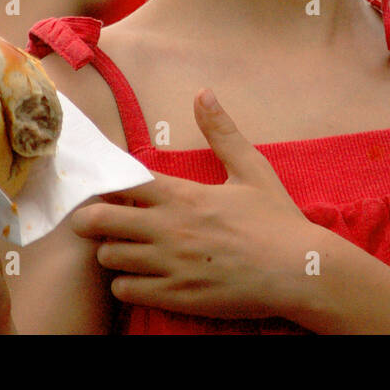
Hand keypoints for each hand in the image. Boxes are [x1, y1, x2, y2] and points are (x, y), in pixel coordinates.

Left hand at [71, 89, 317, 318]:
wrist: (298, 271)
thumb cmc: (277, 219)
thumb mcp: (253, 169)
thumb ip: (223, 132)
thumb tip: (203, 93)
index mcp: (184, 195)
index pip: (122, 183)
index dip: (108, 184)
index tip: (109, 187)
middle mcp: (169, 229)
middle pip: (98, 220)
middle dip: (90, 218)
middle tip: (99, 220)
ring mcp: (169, 265)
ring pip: (108, 258)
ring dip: (112, 251)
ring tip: (127, 247)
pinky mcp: (175, 296)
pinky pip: (125, 291)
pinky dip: (126, 283)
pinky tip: (142, 275)